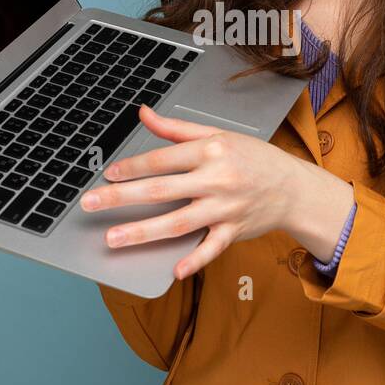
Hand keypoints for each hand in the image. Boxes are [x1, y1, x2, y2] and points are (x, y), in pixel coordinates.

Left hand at [80, 105, 346, 279]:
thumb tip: (143, 114)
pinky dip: (194, 259)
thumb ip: (176, 129)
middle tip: (91, 203)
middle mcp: (217, 178)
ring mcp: (225, 207)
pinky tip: (173, 270)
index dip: (132, 167)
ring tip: (114, 239)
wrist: (293, 187)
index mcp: (211, 150)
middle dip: (122, 197)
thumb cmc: (253, 158)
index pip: (163, 159)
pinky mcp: (234, 231)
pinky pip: (212, 248)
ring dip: (143, 232)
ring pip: (178, 221)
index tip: (108, 174)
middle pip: (161, 189)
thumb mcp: (218, 134)